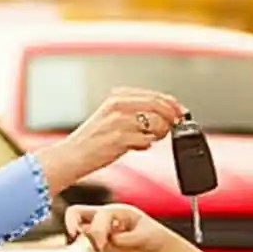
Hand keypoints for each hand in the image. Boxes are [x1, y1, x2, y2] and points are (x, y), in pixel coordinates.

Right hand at [38, 88, 184, 190]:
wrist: (72, 156)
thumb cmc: (92, 139)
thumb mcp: (111, 116)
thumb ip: (135, 111)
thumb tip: (164, 113)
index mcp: (118, 97)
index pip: (155, 95)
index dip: (172, 104)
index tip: (180, 113)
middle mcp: (119, 105)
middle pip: (159, 106)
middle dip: (172, 117)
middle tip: (174, 126)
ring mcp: (119, 122)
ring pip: (156, 123)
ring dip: (160, 133)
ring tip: (150, 138)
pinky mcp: (120, 139)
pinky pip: (147, 141)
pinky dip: (146, 145)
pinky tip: (137, 146)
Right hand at [64, 203, 171, 251]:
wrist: (154, 250)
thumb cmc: (152, 237)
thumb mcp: (146, 236)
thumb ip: (128, 238)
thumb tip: (112, 240)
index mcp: (116, 211)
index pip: (99, 215)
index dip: (97, 230)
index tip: (102, 247)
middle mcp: (103, 218)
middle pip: (76, 211)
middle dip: (71, 223)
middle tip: (76, 238)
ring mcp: (98, 230)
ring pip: (76, 226)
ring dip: (79, 238)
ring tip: (98, 250)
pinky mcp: (95, 243)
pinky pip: (81, 243)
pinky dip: (82, 248)